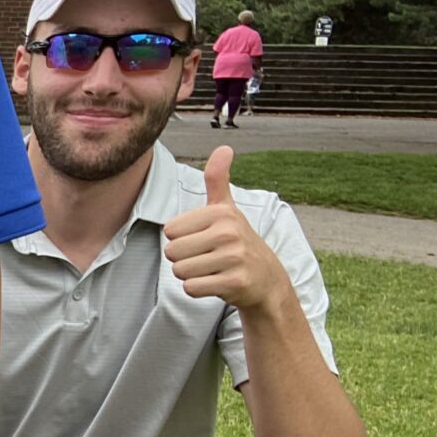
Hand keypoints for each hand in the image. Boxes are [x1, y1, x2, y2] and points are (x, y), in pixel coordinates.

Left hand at [163, 147, 293, 313]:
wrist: (267, 279)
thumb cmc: (238, 241)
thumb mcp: (228, 209)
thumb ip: (218, 180)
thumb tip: (224, 146)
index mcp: (221, 213)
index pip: (169, 231)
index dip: (181, 239)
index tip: (204, 239)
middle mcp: (229, 233)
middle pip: (171, 252)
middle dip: (184, 259)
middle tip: (207, 257)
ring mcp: (233, 258)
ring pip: (180, 271)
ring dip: (191, 275)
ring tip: (213, 269)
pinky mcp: (234, 282)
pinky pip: (191, 288)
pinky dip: (198, 289)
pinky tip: (217, 282)